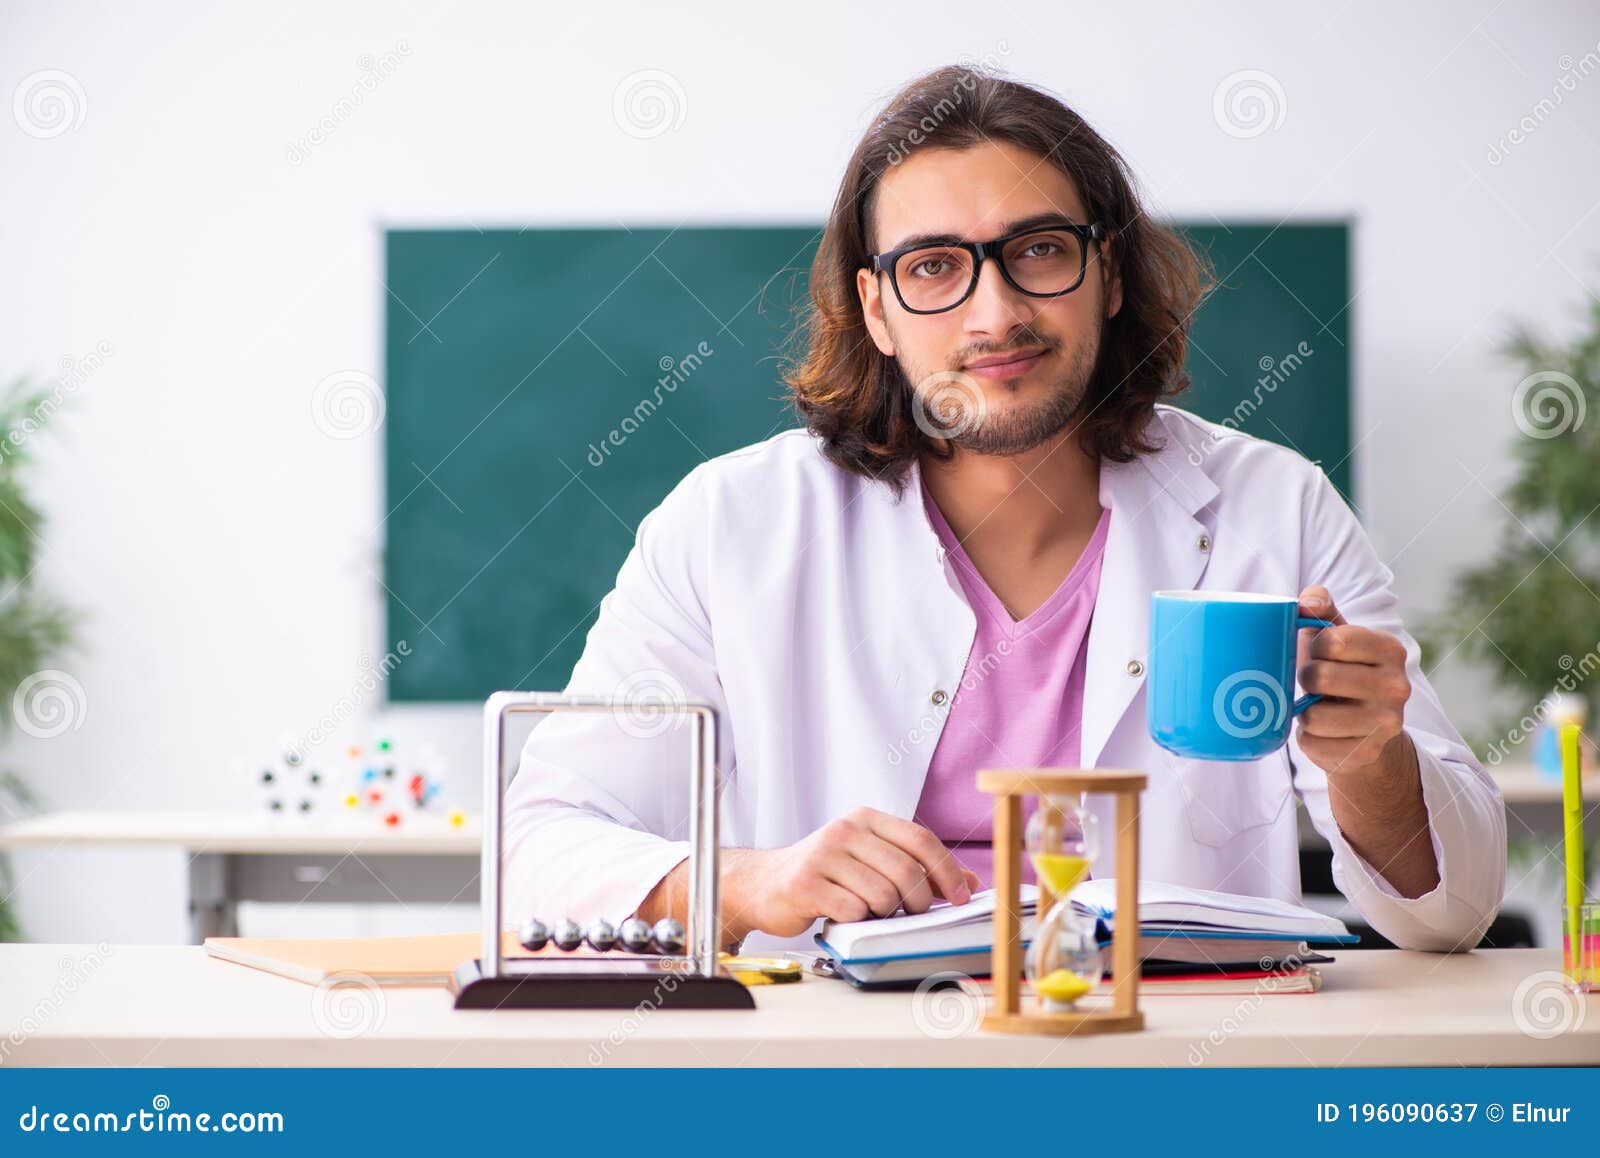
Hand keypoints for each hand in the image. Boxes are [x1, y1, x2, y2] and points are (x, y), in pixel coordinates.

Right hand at [721, 807, 980, 940]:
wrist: (762, 883)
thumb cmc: (825, 875)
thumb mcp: (870, 861)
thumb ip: (917, 869)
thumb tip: (970, 884)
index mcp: (865, 819)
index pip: (920, 839)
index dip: (947, 870)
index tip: (961, 897)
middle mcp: (844, 830)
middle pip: (905, 870)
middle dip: (918, 901)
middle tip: (911, 913)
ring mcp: (822, 856)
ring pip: (882, 894)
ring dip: (884, 913)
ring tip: (868, 911)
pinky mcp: (805, 884)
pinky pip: (852, 910)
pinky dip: (857, 921)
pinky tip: (844, 915)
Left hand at [1293, 584, 1412, 774]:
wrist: (1366, 729)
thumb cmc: (1340, 670)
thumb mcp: (1335, 635)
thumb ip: (1320, 608)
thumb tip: (1308, 599)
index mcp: (1391, 650)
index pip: (1334, 641)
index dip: (1315, 647)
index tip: (1321, 653)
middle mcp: (1396, 686)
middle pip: (1320, 677)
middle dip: (1306, 678)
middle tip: (1314, 682)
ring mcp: (1386, 724)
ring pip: (1313, 715)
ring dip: (1304, 711)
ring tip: (1317, 706)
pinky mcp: (1367, 754)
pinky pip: (1312, 743)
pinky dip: (1308, 737)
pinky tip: (1323, 731)